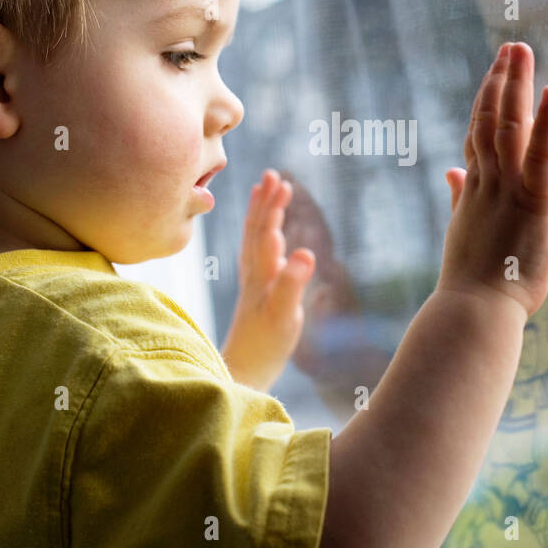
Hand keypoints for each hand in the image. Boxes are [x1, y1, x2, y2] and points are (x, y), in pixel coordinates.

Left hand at [220, 169, 316, 390]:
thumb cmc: (266, 348)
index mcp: (262, 275)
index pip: (267, 233)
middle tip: (273, 174)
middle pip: (257, 231)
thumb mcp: (285, 317)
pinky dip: (259, 236)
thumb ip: (293, 284)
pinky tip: (266, 235)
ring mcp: (253, 284)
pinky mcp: (255, 295)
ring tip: (262, 191)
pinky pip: (255, 256)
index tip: (281, 182)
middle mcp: (254, 275)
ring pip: (253, 241)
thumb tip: (305, 250)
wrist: (242, 373)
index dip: (273, 208)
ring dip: (259, 214)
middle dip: (265, 202)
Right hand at [437, 42, 547, 317]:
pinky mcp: (533, 202)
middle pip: (491, 120)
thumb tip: (451, 171)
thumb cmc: (472, 284)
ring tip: (520, 50)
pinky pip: (541, 155)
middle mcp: (488, 182)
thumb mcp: (464, 230)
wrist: (473, 312)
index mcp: (475, 190)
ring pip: (508, 127)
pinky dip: (547, 123)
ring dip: (515, 85)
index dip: (485, 102)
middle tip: (512, 47)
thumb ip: (459, 196)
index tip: (493, 74)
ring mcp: (507, 189)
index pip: (478, 136)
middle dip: (501, 81)